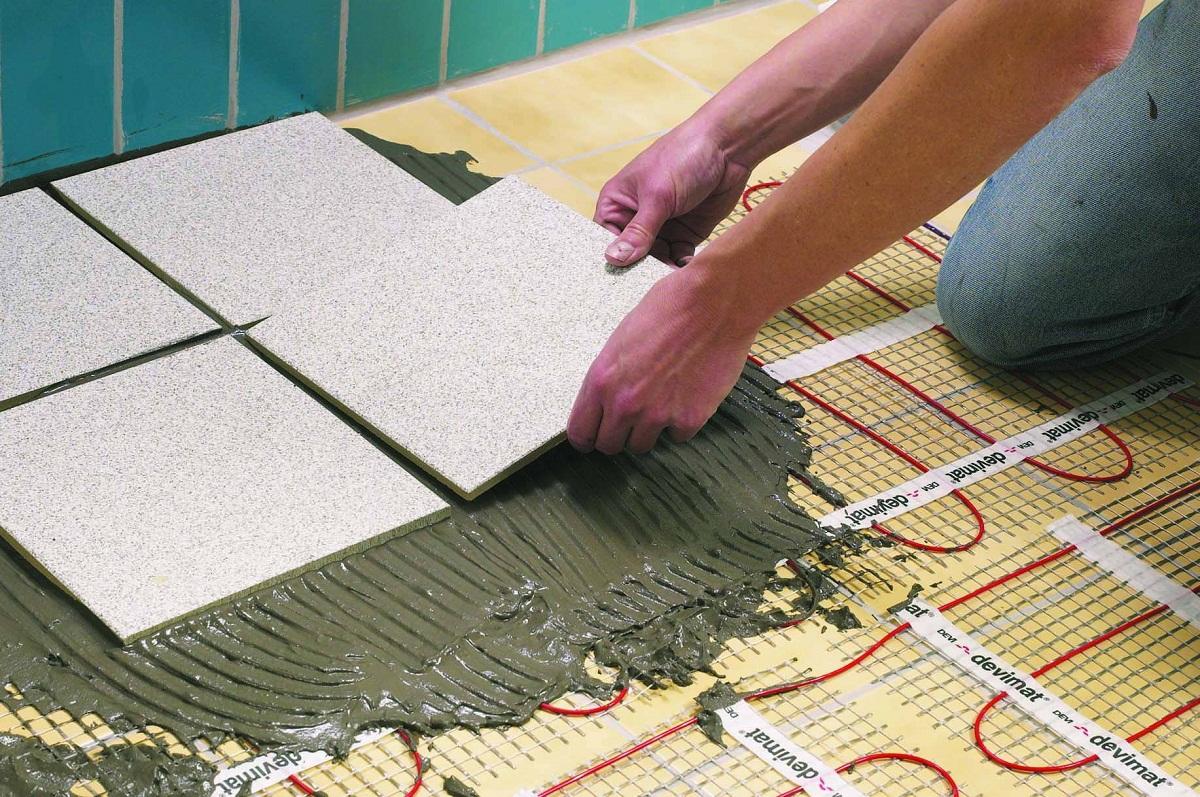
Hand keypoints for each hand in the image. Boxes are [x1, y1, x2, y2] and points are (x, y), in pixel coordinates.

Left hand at [567, 264, 758, 453]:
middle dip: (617, 434)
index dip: (587, 437)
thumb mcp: (622, 336)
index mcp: (601, 379)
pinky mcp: (689, 419)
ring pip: (641, 446)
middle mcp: (625, 403)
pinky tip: (687, 397)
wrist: (715, 303)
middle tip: (631, 418)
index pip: (580, 432)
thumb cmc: (671, 307)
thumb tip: (607, 393)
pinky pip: (678, 436)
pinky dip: (681, 422)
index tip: (593, 436)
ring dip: (649, 430)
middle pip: (609, 446)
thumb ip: (611, 373)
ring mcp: (657, 415)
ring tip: (662, 402)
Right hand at [596, 121, 752, 266]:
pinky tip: (685, 267)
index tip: (615, 280)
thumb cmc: (683, 158)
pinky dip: (680, 264)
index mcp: (618, 202)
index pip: (604, 238)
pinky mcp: (686, 233)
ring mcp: (662, 226)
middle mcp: (636, 217)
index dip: (610, 258)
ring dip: (660, 269)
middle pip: (630, 254)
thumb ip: (638, 231)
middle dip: (637, 268)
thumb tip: (613, 259)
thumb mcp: (657, 196)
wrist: (728, 147)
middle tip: (643, 285)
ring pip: (654, 259)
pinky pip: (677, 256)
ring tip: (666, 278)